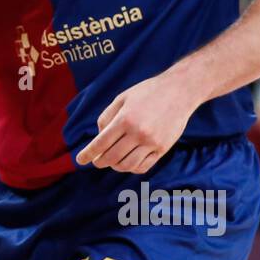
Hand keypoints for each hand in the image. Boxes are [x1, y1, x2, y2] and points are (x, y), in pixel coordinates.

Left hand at [75, 73, 199, 173]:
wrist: (179, 91)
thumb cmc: (147, 92)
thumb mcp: (122, 98)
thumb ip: (106, 117)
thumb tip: (99, 138)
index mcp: (125, 119)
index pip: (101, 143)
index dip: (88, 154)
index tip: (80, 160)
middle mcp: (138, 133)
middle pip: (112, 157)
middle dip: (100, 162)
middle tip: (97, 161)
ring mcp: (152, 143)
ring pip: (127, 165)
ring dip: (115, 166)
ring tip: (112, 161)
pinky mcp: (163, 149)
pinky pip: (143, 167)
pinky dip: (131, 168)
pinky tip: (127, 162)